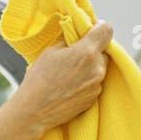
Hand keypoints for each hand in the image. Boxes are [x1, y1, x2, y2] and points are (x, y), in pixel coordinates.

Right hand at [0, 19, 112, 139]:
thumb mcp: (50, 51)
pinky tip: (69, 85)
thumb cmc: (39, 80)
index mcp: (86, 52)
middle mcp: (97, 69)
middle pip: (103, 51)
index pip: (106, 30)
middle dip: (91, 50)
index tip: (90, 31)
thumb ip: (69, 40)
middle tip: (73, 55)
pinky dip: (86, 81)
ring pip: (99, 68)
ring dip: (89, 67)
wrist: (34, 111)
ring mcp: (97, 85)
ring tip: (69, 73)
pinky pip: (95, 83)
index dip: (98, 28)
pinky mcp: (94, 98)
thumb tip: (77, 35)